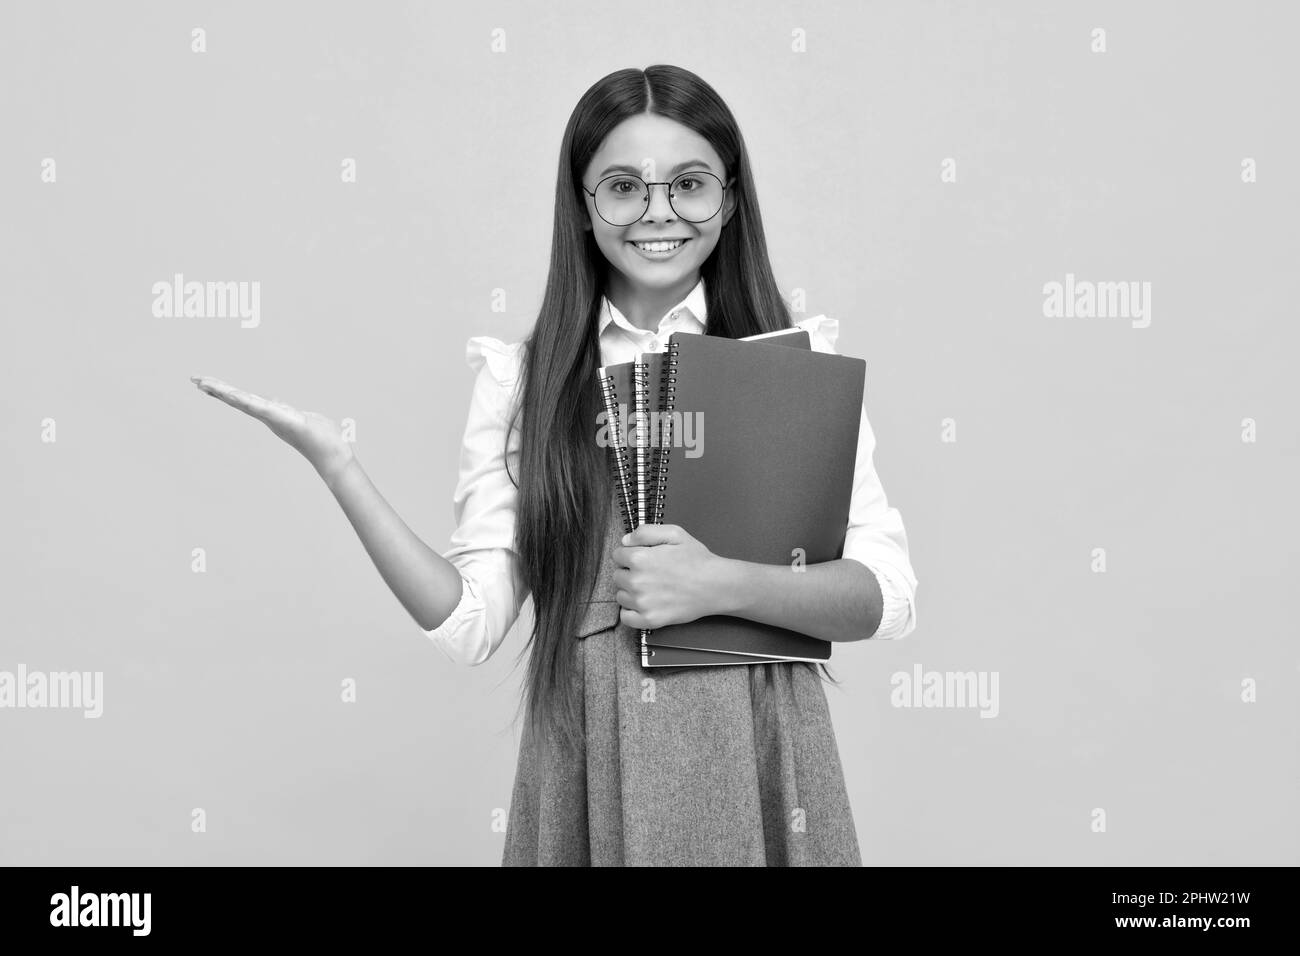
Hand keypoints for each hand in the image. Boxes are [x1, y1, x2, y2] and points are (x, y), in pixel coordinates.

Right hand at [190, 375, 354, 482]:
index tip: (206, 384)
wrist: (332, 453)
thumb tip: (274, 401)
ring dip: (223, 392)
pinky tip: (231, 394)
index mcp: (271, 413)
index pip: (243, 399)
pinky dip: (245, 400)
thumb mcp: (298, 416)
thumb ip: (284, 409)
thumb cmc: (320, 436)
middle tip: (195, 379)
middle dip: (216, 390)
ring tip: (204, 383)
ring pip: (244, 402)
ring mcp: (273, 418)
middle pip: (237, 399)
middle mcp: (268, 416)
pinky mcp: (283, 419)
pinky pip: (261, 407)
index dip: (224, 392)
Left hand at [612, 524, 726, 629]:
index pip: (618, 555)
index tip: (643, 557)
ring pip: (621, 595)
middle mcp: (637, 581)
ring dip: (631, 591)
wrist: (716, 585)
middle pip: (617, 575)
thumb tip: (625, 541)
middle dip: (630, 572)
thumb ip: (645, 532)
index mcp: (640, 558)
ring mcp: (642, 603)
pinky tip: (644, 603)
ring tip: (651, 588)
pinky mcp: (649, 619)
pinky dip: (631, 611)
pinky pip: (626, 617)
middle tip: (650, 572)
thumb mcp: (675, 533)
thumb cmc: (697, 560)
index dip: (630, 554)